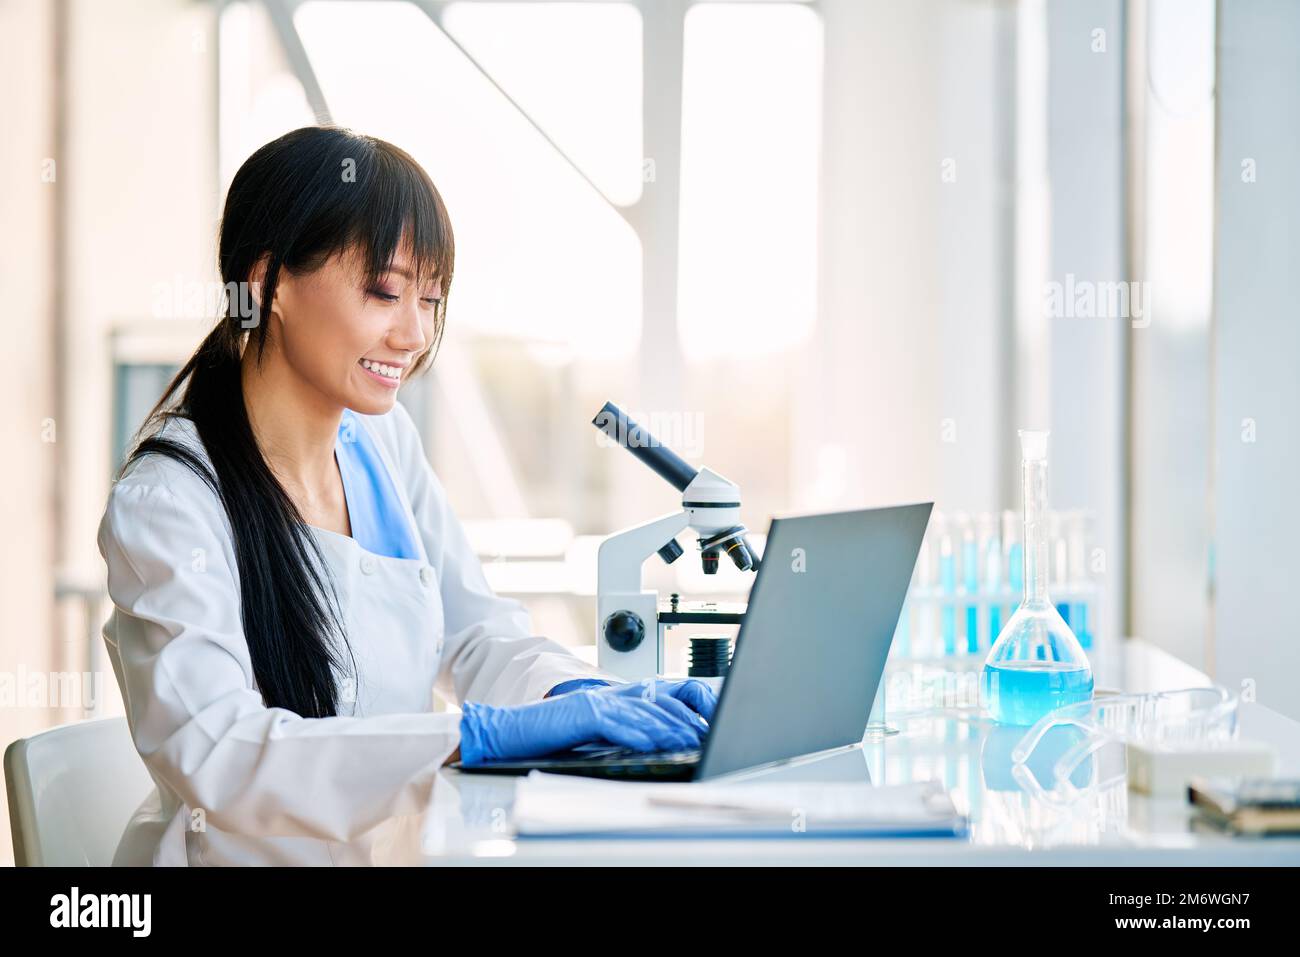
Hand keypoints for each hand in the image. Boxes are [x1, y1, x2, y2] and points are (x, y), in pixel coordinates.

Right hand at [458, 688, 705, 766]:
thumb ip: (616, 733)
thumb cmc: (546, 737)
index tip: (700, 731)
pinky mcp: (581, 714)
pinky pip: (614, 724)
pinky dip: (634, 734)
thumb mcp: (588, 734)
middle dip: (682, 722)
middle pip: (654, 706)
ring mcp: (594, 702)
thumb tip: (648, 746)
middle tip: (704, 736)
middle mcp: (605, 696)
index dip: (679, 715)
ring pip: (640, 713)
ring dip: (666, 729)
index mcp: (609, 699)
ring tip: (687, 742)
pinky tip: (650, 743)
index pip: (653, 703)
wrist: (508, 731)